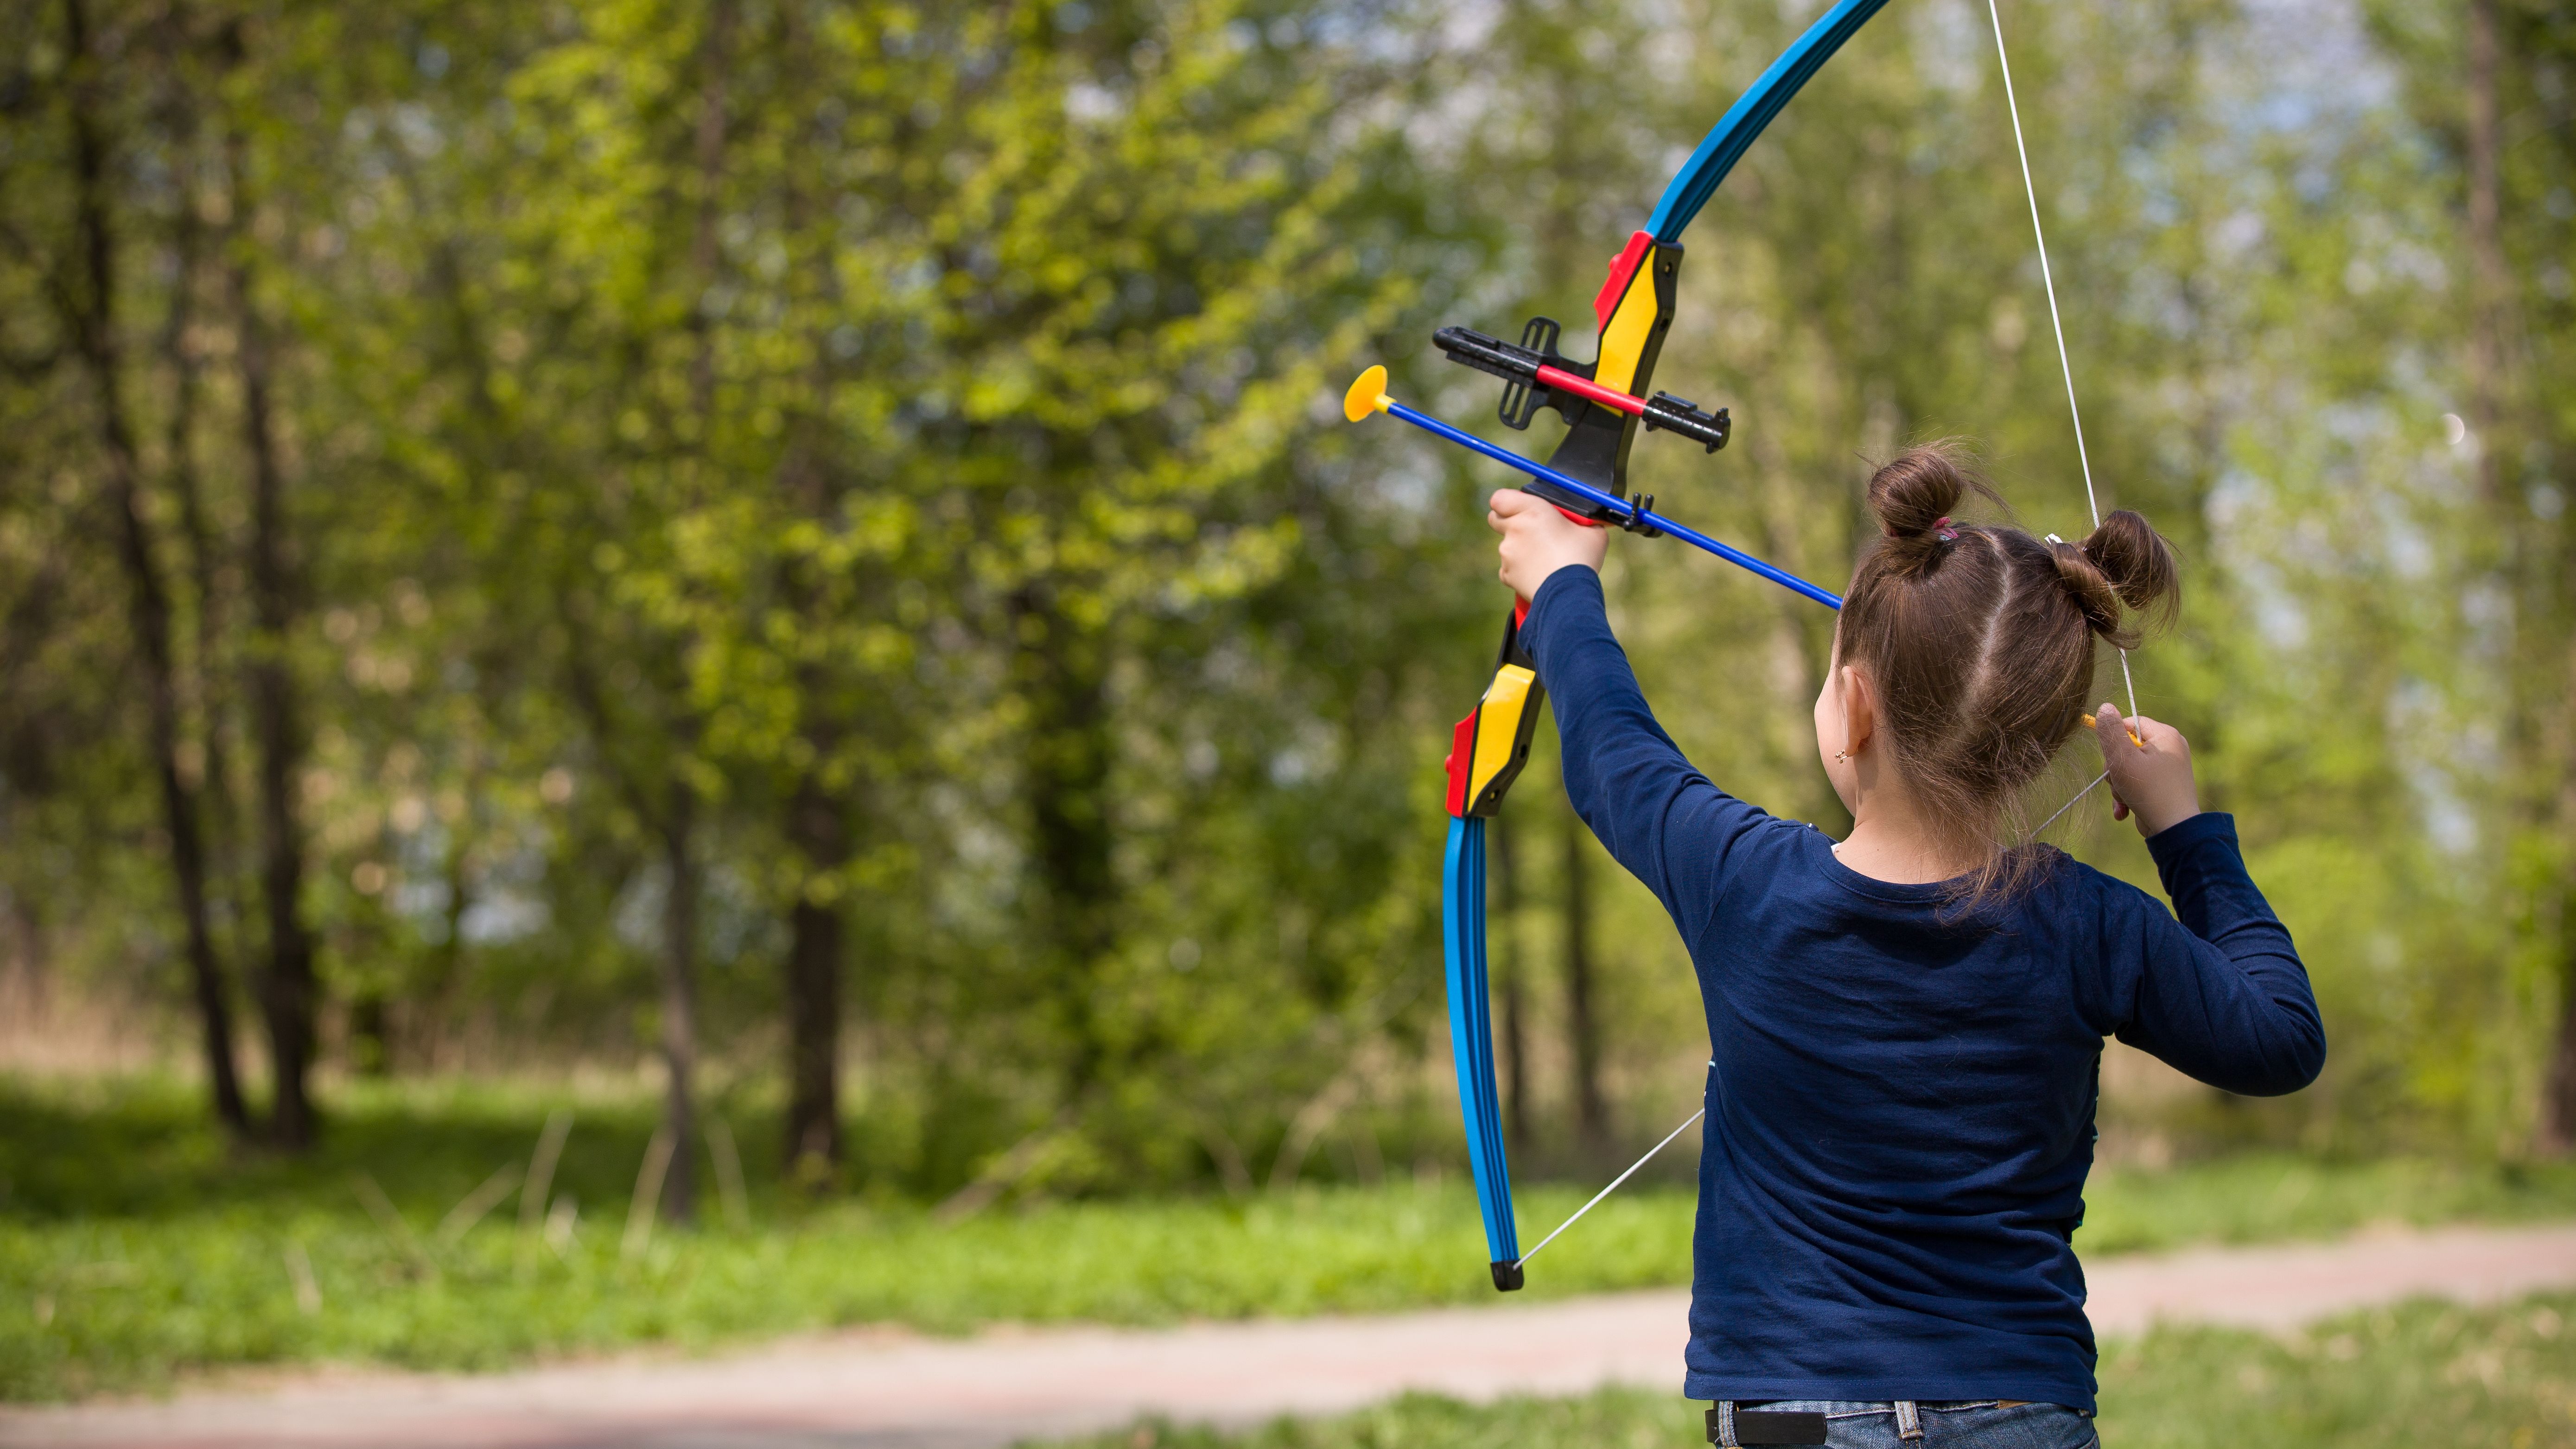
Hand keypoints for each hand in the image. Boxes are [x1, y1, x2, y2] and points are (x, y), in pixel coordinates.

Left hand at [1488, 489, 1606, 601]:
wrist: (1569, 592)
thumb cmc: (1581, 558)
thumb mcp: (1592, 531)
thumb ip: (1581, 520)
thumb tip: (1584, 521)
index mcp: (1533, 510)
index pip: (1500, 498)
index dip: (1506, 502)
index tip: (1518, 507)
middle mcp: (1515, 528)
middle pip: (1496, 519)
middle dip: (1508, 522)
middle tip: (1529, 530)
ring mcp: (1507, 552)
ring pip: (1506, 545)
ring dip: (1520, 549)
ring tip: (1544, 559)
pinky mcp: (1506, 573)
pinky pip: (1509, 568)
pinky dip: (1520, 570)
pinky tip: (1538, 573)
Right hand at [2093, 703, 2199, 837]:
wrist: (2174, 829)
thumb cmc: (2148, 791)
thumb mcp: (2123, 759)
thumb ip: (2111, 732)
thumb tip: (2105, 707)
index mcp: (2166, 735)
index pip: (2130, 723)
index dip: (2113, 739)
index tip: (2109, 758)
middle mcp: (2171, 748)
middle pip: (2128, 748)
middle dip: (2116, 769)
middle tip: (2117, 782)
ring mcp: (2169, 768)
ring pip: (2130, 768)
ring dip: (2120, 785)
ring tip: (2124, 800)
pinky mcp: (2164, 786)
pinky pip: (2139, 782)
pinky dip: (2129, 795)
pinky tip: (2125, 810)